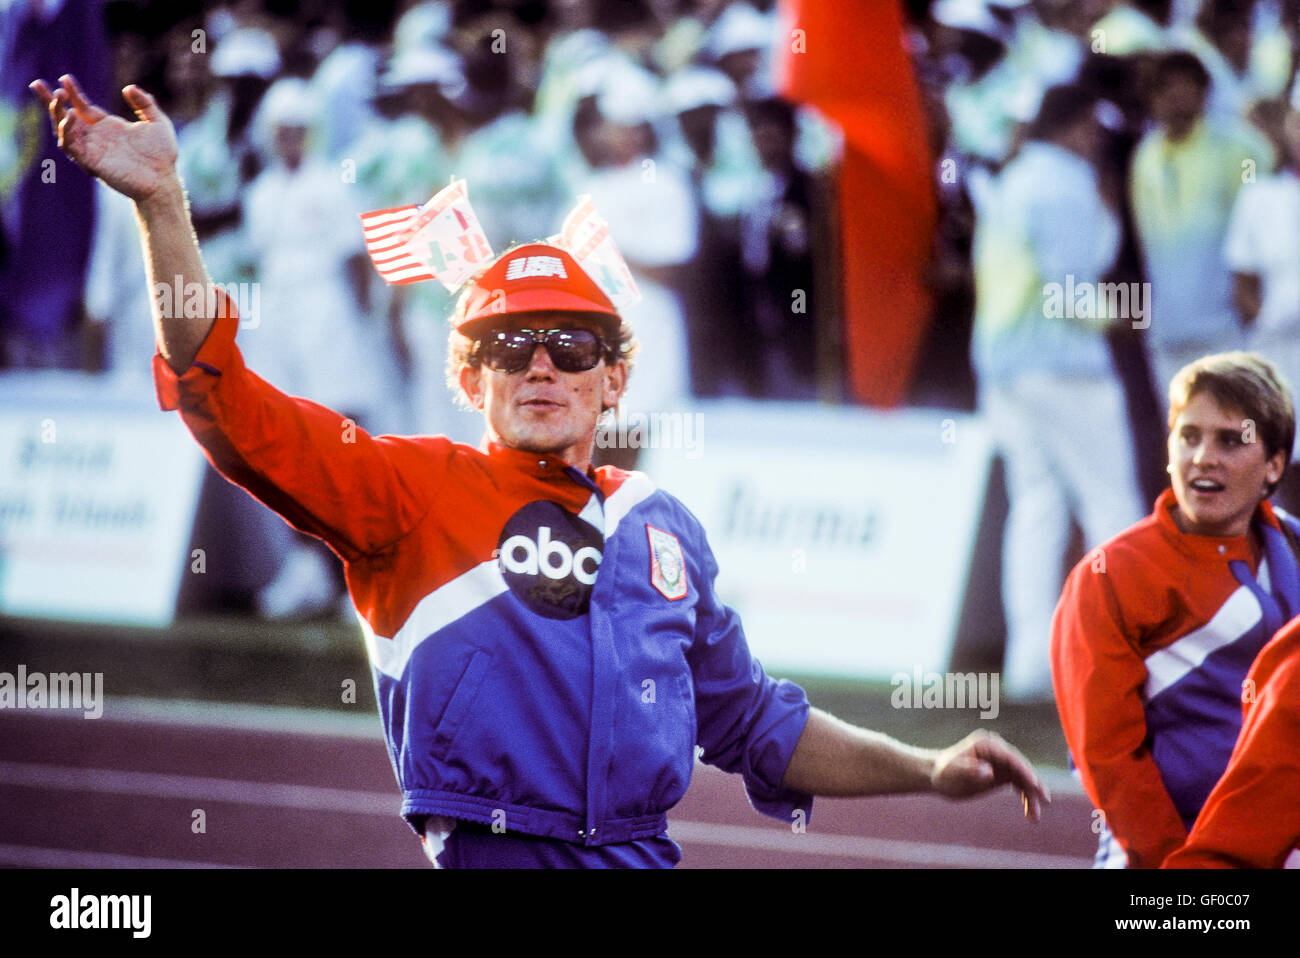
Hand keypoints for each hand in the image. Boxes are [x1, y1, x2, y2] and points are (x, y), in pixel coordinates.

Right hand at [29, 75, 178, 202]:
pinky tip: (70, 117)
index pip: (82, 106)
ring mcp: (92, 149)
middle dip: (50, 101)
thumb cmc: (162, 155)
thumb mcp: (157, 122)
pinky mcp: (91, 162)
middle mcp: (95, 137)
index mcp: (107, 126)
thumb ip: (145, 103)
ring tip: (59, 98)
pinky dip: (67, 132)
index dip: (72, 93)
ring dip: (57, 114)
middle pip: (64, 116)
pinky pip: (72, 147)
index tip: (66, 78)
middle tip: (37, 84)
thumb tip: (128, 88)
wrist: (164, 180)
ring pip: (64, 131)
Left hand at [931, 730, 1050, 822]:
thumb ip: (969, 770)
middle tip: (1045, 801)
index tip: (1034, 784)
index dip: (1023, 770)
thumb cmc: (943, 773)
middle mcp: (997, 750)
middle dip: (1034, 784)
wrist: (937, 777)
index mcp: (986, 744)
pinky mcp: (1002, 774)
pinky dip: (1026, 797)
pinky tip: (1030, 813)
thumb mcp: (953, 772)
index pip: (1010, 757)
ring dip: (1031, 796)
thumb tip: (989, 772)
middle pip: (1021, 767)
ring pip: (1023, 778)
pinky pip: (1019, 785)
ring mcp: (1001, 762)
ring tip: (1035, 817)